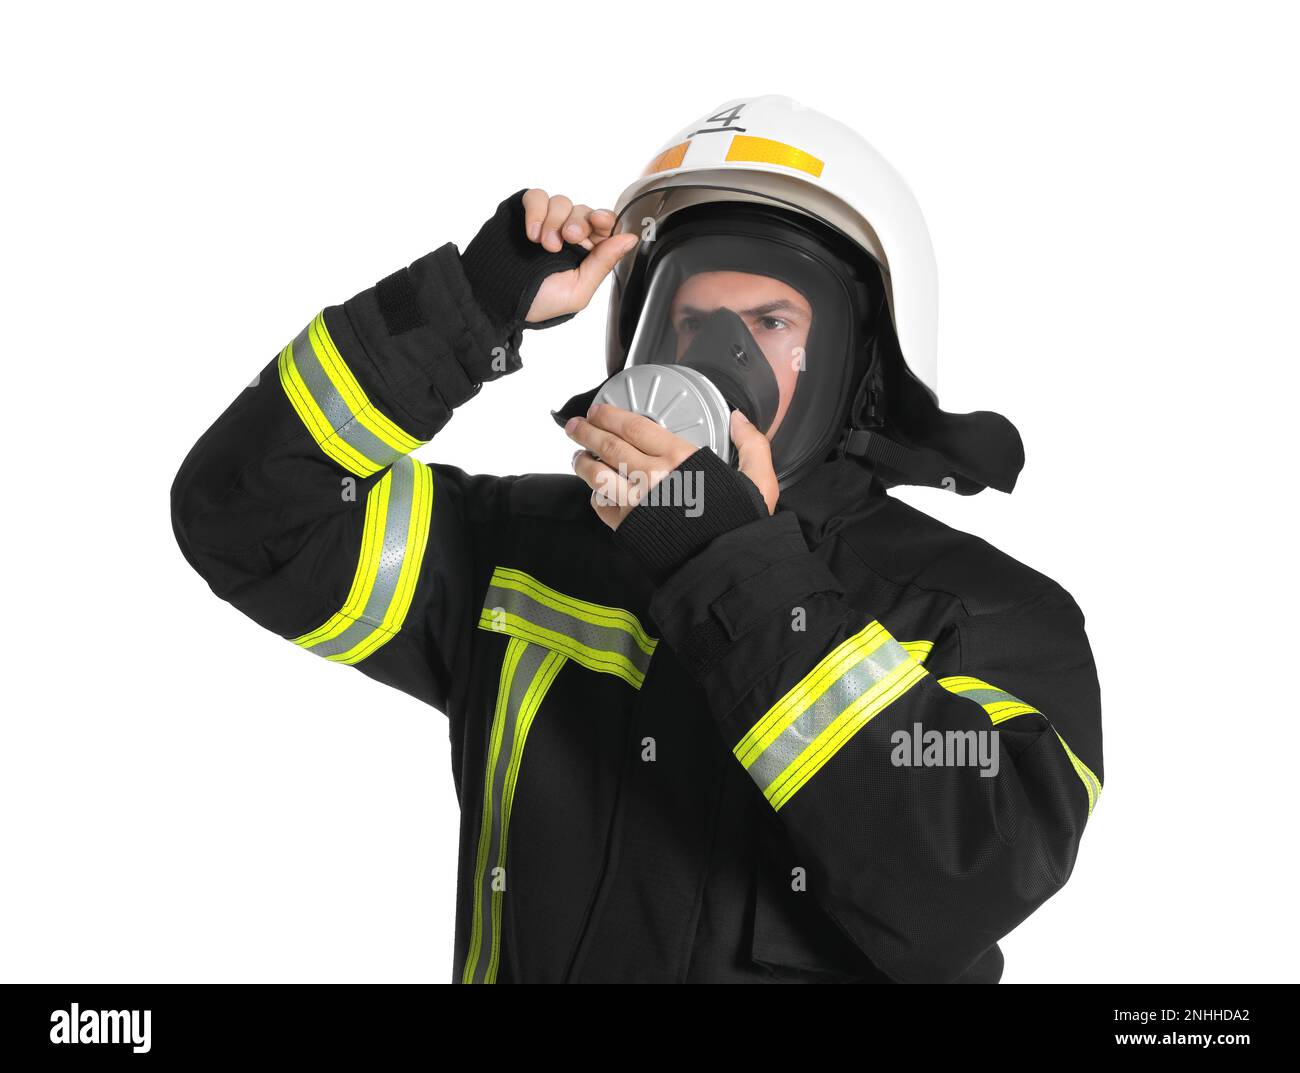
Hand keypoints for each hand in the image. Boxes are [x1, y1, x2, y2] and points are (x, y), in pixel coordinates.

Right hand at [522, 190, 637, 322]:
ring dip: (555, 221)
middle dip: (578, 222)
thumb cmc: (537, 302)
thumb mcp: (577, 291)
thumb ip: (603, 263)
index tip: (600, 221)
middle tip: (567, 239)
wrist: (496, 300)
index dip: (604, 219)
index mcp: (584, 253)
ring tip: (544, 245)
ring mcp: (545, 222)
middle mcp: (566, 235)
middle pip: (583, 210)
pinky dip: (536, 211)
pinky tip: (532, 233)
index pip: (602, 226)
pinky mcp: (524, 213)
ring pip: (561, 201)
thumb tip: (630, 239)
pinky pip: (537, 196)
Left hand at [567, 406, 777, 530]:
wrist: (723, 566)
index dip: (612, 416)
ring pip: (597, 473)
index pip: (635, 426)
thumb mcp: (759, 480)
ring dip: (583, 462)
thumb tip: (739, 419)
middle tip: (576, 425)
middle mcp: (653, 475)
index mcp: (681, 458)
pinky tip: (596, 491)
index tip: (599, 411)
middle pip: (609, 445)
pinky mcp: (628, 527)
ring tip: (578, 455)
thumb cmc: (738, 525)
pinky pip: (601, 506)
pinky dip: (595, 496)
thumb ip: (751, 445)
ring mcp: (636, 502)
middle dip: (587, 431)